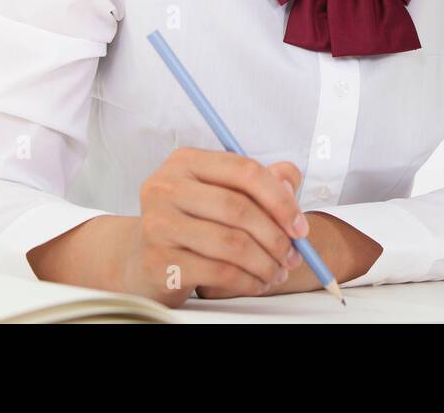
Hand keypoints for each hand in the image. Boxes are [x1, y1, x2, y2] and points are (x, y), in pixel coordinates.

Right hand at [112, 148, 307, 307]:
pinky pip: (219, 272)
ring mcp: (158, 224)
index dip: (280, 199)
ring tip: (277, 270)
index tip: (300, 225)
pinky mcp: (158, 260)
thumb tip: (289, 181)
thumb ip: (261, 180)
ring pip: (232, 244)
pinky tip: (256, 282)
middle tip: (294, 254)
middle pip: (239, 209)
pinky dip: (248, 281)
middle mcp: (165, 187)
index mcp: (185, 161)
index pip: (244, 171)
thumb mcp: (224, 193)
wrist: (143, 260)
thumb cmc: (192, 222)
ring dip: (266, 263)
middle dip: (276, 237)